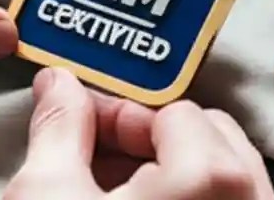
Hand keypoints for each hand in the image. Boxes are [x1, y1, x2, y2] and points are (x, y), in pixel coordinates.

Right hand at [7, 69, 273, 199]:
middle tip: (96, 162)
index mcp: (211, 177)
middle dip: (151, 143)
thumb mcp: (46, 194)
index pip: (171, 111)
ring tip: (113, 193)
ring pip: (227, 180)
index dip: (116, 116)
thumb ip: (57, 126)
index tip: (81, 127)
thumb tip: (58, 86)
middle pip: (209, 139)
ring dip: (172, 176)